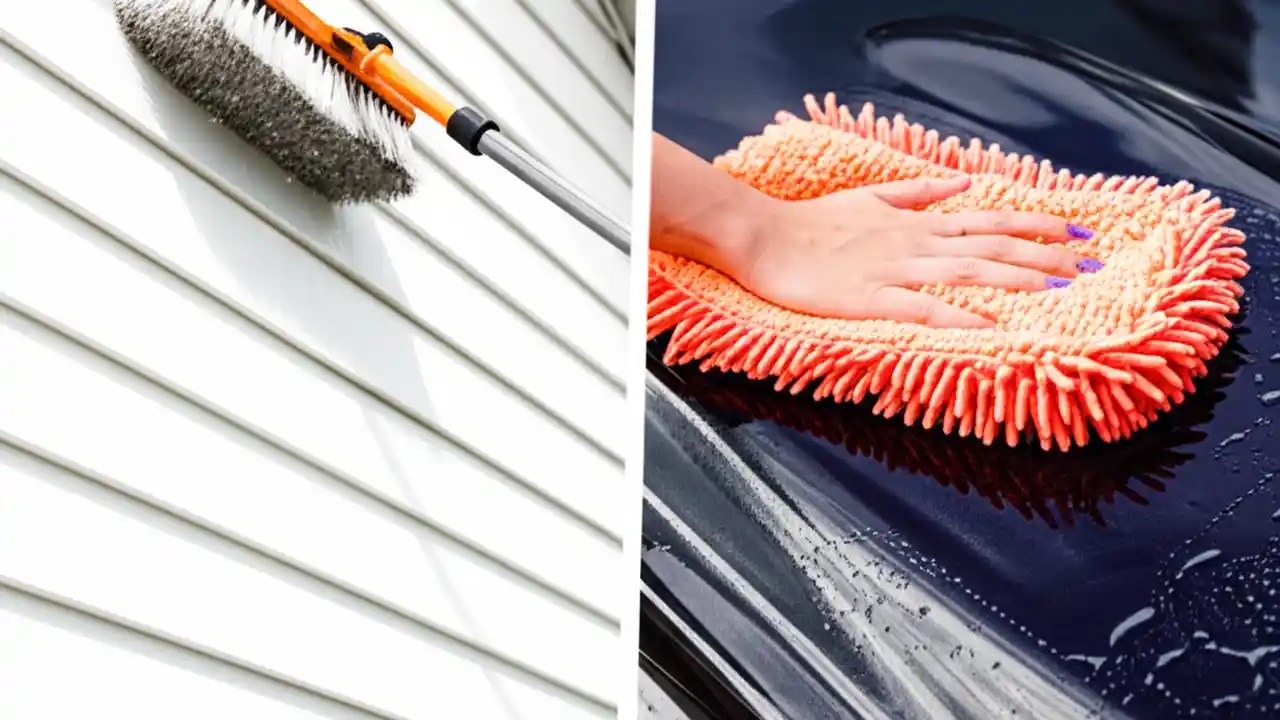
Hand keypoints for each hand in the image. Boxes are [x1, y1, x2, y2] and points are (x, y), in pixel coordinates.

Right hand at [734, 175, 1098, 328]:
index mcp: (915, 222)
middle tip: (1091, 266)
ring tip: (1059, 290)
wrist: (763, 236)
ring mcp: (893, 270)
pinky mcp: (868, 298)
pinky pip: (920, 308)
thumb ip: (917, 191)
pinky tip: (989, 327)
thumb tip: (962, 184)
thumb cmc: (811, 222)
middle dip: (1044, 255)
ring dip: (1016, 279)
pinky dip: (958, 316)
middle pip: (991, 245)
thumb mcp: (870, 196)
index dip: (1037, 224)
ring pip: (967, 271)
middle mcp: (914, 243)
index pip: (990, 219)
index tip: (1078, 232)